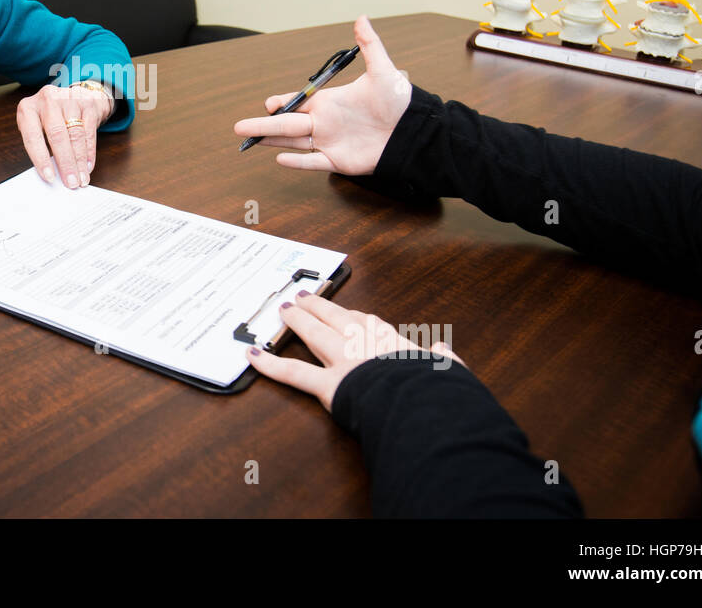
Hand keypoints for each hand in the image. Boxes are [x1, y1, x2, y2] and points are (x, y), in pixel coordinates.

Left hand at [17, 83, 113, 187]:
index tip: (49, 177)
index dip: (41, 159)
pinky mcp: (87, 103)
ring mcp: (68, 99)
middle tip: (70, 182)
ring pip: (75, 135)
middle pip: (57, 135)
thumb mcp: (38, 127)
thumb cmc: (52, 117)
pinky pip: (89, 132)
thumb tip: (52, 173)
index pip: (33, 136)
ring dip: (79, 161)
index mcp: (28, 108)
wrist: (75, 95)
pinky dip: (89, 152)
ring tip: (81, 178)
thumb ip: (42, 145)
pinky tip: (88, 166)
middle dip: (65, 162)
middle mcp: (47, 100)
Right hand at [233, 15, 411, 175]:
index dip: (282, 103)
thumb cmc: (399, 102)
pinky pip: (313, 162)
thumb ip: (369, 46)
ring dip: (272, 142)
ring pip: (294, 143)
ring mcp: (330, 143)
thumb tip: (362, 17)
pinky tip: (280, 159)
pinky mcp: (339, 161)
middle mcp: (325, 123)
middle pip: (288, 125)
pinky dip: (297, 162)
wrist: (413, 132)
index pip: (298, 103)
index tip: (268, 103)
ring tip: (251, 142)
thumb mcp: (383, 71)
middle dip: (263, 125)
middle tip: (240, 127)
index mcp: (329, 102)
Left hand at [246, 292, 463, 410]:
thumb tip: (443, 352)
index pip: (368, 322)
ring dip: (296, 320)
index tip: (348, 312)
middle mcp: (364, 343)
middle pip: (335, 318)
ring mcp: (343, 361)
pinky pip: (293, 373)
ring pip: (313, 334)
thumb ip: (443, 360)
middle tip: (303, 297)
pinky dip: (269, 364)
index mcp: (392, 341)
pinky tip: (252, 354)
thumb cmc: (437, 390)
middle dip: (318, 306)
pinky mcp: (328, 384)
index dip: (353, 316)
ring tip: (283, 309)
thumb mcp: (449, 371)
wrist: (425, 405)